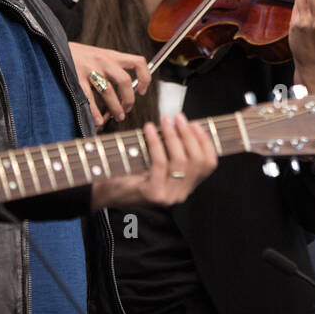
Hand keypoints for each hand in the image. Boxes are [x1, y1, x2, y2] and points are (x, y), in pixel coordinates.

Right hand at [69, 42, 149, 125]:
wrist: (54, 45)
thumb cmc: (78, 55)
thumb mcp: (99, 55)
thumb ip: (111, 69)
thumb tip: (123, 94)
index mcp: (111, 55)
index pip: (137, 62)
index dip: (145, 77)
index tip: (141, 90)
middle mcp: (103, 60)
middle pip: (124, 81)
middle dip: (128, 100)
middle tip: (126, 110)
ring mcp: (89, 68)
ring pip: (108, 92)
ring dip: (115, 108)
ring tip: (117, 117)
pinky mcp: (76, 77)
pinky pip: (89, 98)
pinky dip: (95, 112)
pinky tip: (98, 120)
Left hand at [91, 113, 216, 208]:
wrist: (105, 193)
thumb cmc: (130, 173)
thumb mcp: (157, 162)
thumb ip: (172, 151)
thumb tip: (182, 124)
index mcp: (186, 186)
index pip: (209, 164)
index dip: (205, 142)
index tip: (195, 124)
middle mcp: (181, 194)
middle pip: (197, 161)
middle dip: (188, 135)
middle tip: (177, 117)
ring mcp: (168, 196)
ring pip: (180, 161)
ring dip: (173, 136)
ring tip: (165, 120)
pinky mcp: (154, 193)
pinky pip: (160, 163)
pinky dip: (156, 143)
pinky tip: (150, 129)